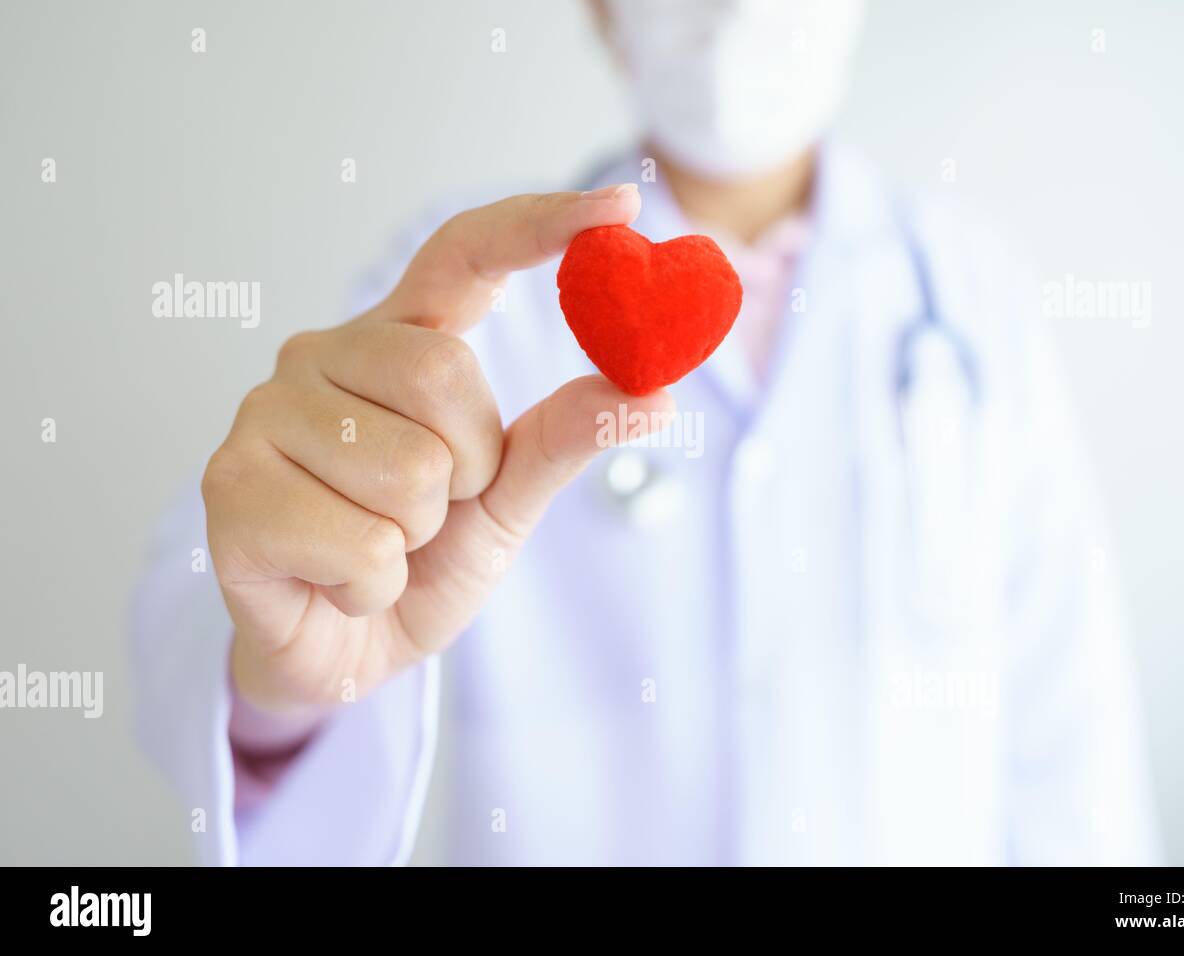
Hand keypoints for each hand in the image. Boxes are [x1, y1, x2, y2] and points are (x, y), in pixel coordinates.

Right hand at [202, 185, 672, 714]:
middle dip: (466, 469)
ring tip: (380, 548)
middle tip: (432, 511)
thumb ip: (563, 438)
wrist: (344, 653)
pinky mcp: (228, 489)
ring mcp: (263, 416)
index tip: (620, 205)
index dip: (537, 224)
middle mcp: (320, 356)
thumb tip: (652, 392)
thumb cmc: (422, 561)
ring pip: (405, 468)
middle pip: (442, 373)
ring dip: (417, 537)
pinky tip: (341, 582)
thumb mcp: (507, 500)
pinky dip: (374, 584)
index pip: (461, 254)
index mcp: (395, 342)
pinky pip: (359, 541)